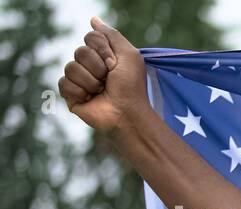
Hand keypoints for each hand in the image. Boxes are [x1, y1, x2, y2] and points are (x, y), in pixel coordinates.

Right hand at [58, 16, 148, 134]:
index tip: (115, 64)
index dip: (103, 50)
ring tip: (101, 91)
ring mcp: (79, 79)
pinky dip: (79, 91)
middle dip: (97, 67)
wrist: (127, 113)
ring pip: (71, 67)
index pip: (90, 37)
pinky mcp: (70, 94)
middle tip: (108, 79)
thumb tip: (93, 19)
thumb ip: (112, 35)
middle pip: (80, 51)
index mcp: (102, 55)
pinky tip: (90, 99)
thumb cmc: (132, 86)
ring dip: (90, 81)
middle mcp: (89, 65)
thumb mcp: (129, 55)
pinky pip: (64, 82)